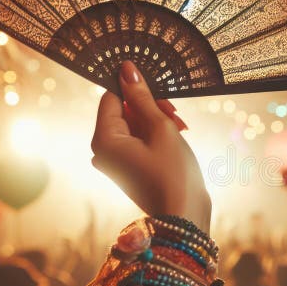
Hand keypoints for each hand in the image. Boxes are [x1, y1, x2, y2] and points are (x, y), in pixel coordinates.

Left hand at [91, 61, 211, 232]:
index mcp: (104, 139)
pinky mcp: (128, 169)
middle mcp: (102, 151)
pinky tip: (176, 138)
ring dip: (157, 121)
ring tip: (181, 128)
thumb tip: (126, 68)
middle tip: (175, 114)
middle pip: (123, 112)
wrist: (184, 216)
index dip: (135, 89)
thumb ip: (142, 98)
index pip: (111, 97)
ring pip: (134, 126)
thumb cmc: (173, 173)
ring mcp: (115, 162)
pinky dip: (156, 136)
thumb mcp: (160, 128)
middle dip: (151, 108)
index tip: (159, 91)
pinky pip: (138, 142)